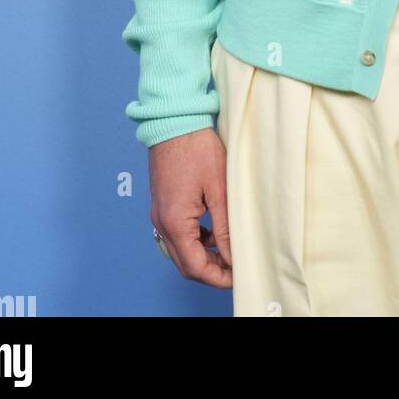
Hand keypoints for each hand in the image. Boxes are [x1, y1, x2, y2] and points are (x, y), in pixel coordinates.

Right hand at [148, 127, 232, 286]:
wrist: (174, 121)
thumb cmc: (196, 148)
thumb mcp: (218, 189)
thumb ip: (224, 227)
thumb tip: (232, 256)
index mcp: (175, 222)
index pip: (194, 266)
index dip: (217, 277)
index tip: (238, 276)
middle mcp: (162, 222)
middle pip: (185, 263)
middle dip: (210, 271)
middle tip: (235, 269)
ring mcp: (159, 214)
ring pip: (180, 250)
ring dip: (202, 257)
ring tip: (228, 252)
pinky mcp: (163, 204)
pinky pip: (177, 234)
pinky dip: (195, 240)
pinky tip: (213, 232)